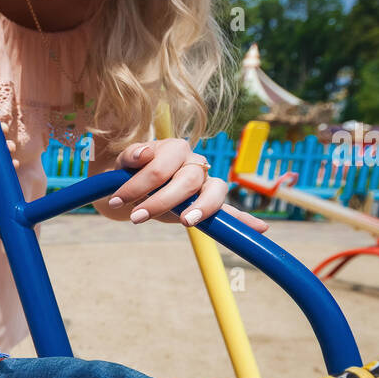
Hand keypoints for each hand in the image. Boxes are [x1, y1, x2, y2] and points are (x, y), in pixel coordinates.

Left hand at [107, 138, 268, 232]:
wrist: (126, 184)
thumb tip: (144, 154)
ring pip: (214, 191)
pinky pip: (229, 210)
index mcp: (174, 148)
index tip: (118, 201)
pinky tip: (260, 229)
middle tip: (137, 217)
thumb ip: (130, 156)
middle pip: (188, 179)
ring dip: (202, 208)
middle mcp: (194, 162)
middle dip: (161, 200)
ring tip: (187, 222)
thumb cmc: (126, 171)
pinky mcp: (207, 203)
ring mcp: (204, 183)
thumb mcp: (121, 162)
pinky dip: (244, 219)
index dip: (140, 184)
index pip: (162, 166)